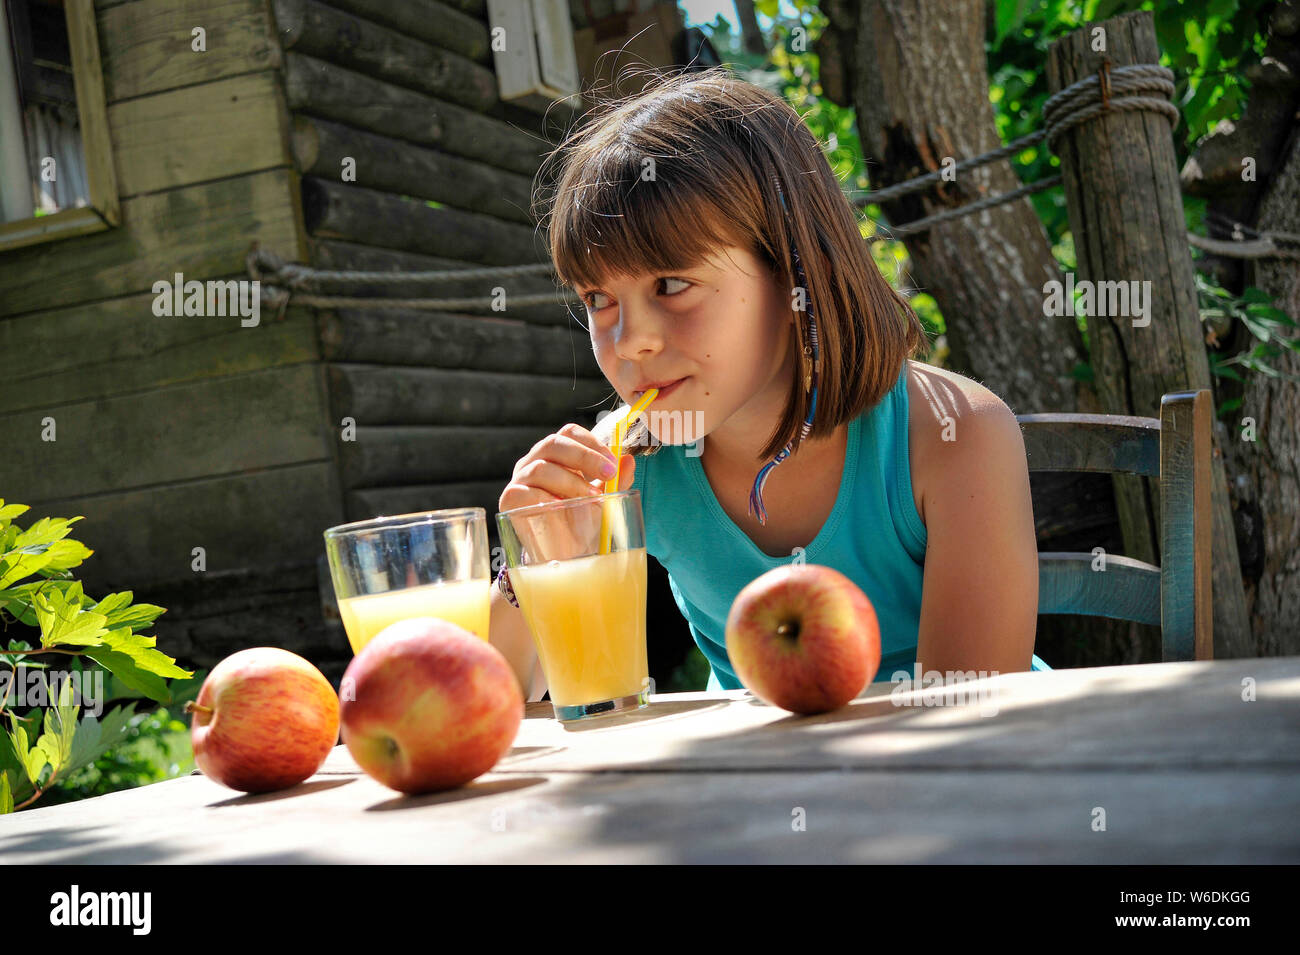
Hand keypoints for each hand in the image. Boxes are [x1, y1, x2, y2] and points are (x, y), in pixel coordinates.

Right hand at [499, 423, 636, 561]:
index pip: (569, 433)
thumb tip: (629, 460)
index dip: (592, 443)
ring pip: (541, 468)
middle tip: (609, 474)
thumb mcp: (604, 499)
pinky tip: (562, 509)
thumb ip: (616, 480)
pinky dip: (548, 500)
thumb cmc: (582, 521)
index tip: (613, 463)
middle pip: (554, 443)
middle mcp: (535, 462)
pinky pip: (525, 492)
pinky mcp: (510, 500)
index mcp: (556, 456)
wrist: (565, 555)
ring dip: (571, 482)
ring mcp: (520, 480)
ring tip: (590, 498)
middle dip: (585, 456)